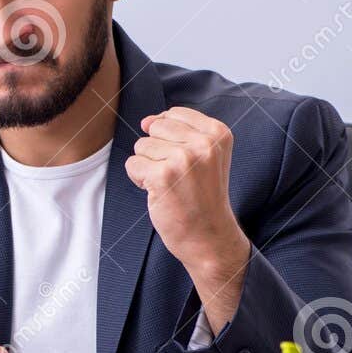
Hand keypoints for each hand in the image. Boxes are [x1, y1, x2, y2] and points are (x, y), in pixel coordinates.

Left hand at [124, 107, 249, 328]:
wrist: (208, 237)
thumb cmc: (202, 198)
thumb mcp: (205, 156)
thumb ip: (179, 131)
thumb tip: (146, 121)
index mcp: (218, 133)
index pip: (173, 115)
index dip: (170, 139)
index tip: (187, 164)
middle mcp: (203, 143)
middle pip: (156, 128)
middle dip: (157, 152)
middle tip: (178, 177)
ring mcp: (183, 158)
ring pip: (141, 146)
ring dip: (148, 168)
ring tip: (171, 186)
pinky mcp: (162, 175)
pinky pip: (133, 165)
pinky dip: (139, 180)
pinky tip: (159, 194)